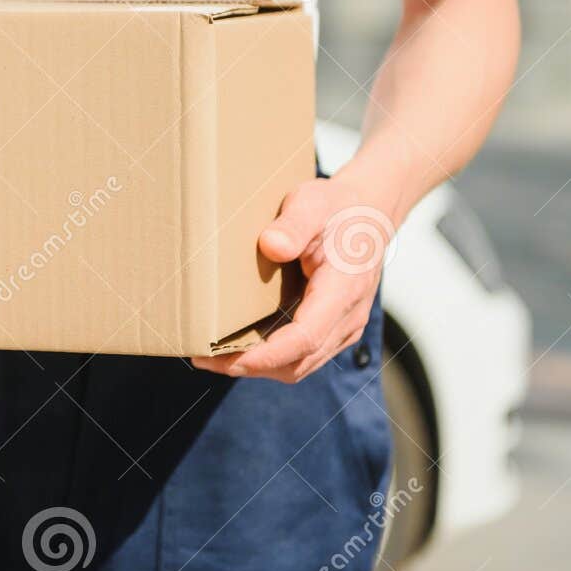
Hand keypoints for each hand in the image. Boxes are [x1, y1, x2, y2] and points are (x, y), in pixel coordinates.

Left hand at [192, 178, 390, 383]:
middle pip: (298, 361)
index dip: (266, 355)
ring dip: (257, 366)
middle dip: (250, 366)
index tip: (225, 358)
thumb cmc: (336, 208)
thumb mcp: (313, 203)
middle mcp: (348, 317)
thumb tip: (271, 246)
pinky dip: (270, 358)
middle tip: (203, 358)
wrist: (368, 215)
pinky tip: (238, 346)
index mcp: (344, 289)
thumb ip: (294, 224)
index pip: (306, 337)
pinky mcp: (333, 329)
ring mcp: (343, 327)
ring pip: (299, 365)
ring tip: (212, 356)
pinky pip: (302, 355)